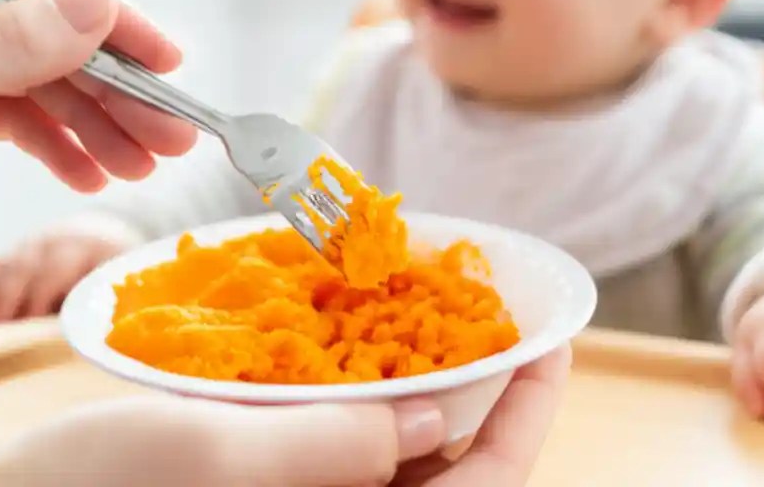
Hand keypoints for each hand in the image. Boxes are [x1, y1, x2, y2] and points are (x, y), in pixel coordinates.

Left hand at [0, 0, 197, 262]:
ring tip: (146, 164)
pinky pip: (20, 118)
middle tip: (174, 130)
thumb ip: (5, 42)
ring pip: (44, 78)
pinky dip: (61, 146)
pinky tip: (94, 175)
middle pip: (53, 26)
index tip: (157, 62)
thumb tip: (101, 7)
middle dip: (115, 81)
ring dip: (100, 121)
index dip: (105, 9)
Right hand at [0, 215, 135, 323]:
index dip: (41, 292)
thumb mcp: (127, 288)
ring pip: (0, 269)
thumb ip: (110, 309)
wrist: (105, 239)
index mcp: (92, 248)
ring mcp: (31, 246)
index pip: (59, 267)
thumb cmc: (120, 281)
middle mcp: (58, 242)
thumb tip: (93, 341)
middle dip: (4, 298)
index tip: (27, 319)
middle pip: (24, 268)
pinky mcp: (11, 256)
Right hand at [0, 346, 570, 486]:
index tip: (549, 337)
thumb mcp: (215, 465)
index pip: (484, 485)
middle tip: (484, 300)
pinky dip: (339, 379)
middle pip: (442, 460)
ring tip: (418, 295)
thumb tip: (438, 423)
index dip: (527, 411)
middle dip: (471, 378)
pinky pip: (322, 433)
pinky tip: (335, 322)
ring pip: (382, 441)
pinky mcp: (253, 482)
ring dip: (404, 370)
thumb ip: (335, 447)